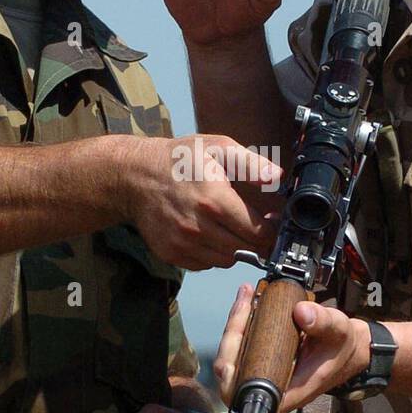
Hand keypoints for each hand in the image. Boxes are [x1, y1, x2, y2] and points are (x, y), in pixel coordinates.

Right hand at [120, 134, 280, 269]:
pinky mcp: (171, 254)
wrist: (134, 176)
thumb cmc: (179, 160)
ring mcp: (183, 243)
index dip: (270, 228)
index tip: (271, 221)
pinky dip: (211, 253)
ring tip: (227, 226)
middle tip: (252, 224)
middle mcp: (198, 227)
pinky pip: (205, 264)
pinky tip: (207, 233)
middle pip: (245, 249)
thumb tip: (277, 178)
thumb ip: (251, 164)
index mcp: (214, 200)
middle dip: (254, 239)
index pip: (257, 232)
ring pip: (226, 260)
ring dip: (233, 247)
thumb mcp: (217, 148)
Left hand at [214, 284, 373, 412]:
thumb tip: (302, 312)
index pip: (245, 389)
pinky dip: (242, 324)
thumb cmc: (343, 348)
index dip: (231, 371)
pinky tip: (248, 303)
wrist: (351, 348)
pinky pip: (243, 347)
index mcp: (286, 392)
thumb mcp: (339, 331)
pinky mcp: (264, 362)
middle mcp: (272, 388)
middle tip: (244, 303)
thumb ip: (323, 322)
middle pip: (232, 371)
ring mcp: (266, 375)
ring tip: (246, 297)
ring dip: (236, 325)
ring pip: (235, 357)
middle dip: (232, 334)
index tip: (236, 341)